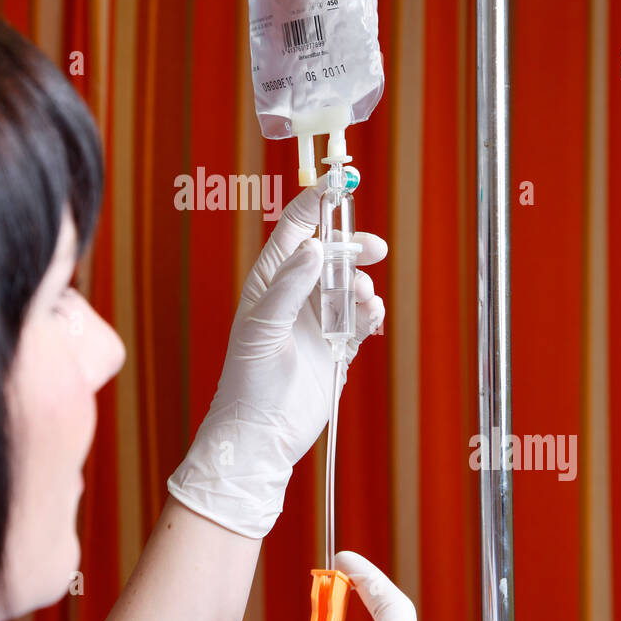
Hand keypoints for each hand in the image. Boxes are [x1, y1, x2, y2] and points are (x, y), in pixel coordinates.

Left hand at [166, 176, 386, 537]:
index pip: (294, 231)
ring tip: (364, 302)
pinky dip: (370, 314)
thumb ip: (289, 287)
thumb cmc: (248, 383)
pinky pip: (360, 318)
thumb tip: (314, 249)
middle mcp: (294, 296)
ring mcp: (316, 321)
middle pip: (331, 254)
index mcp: (268, 283)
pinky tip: (370, 321)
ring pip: (349, 285)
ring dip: (362, 285)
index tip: (338, 183)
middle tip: (373, 249)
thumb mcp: (263, 329)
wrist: (261, 436)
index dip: (315, 204)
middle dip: (352, 247)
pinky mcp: (336, 347)